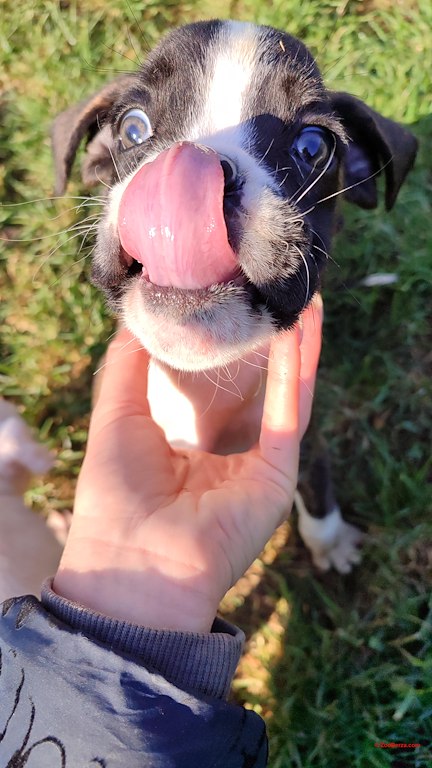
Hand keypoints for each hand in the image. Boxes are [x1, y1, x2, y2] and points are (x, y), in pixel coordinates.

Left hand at [54, 296, 322, 631]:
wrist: (131, 563)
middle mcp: (231, 456)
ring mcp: (257, 468)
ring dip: (300, 352)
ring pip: (287, 398)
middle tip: (277, 296)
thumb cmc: (115, 498)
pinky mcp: (276, 478)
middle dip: (274, 345)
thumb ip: (126, 368)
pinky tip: (295, 335)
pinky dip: (294, 377)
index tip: (234, 303)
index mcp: (194, 446)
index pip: (222, 389)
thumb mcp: (116, 417)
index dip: (232, 348)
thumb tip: (133, 320)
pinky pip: (289, 418)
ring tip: (305, 304)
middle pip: (262, 389)